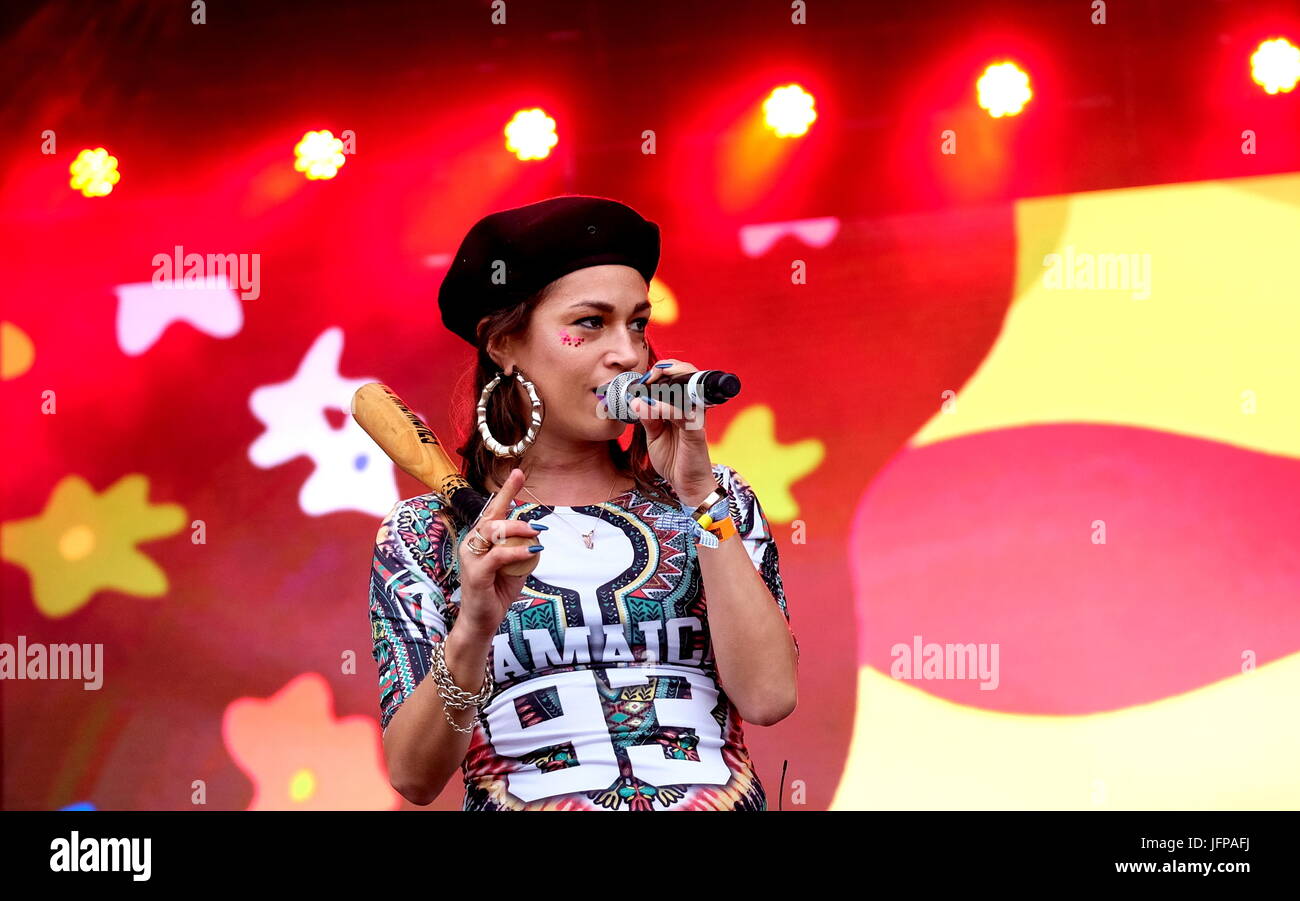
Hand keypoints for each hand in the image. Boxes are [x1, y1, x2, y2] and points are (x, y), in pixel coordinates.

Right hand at [455, 468, 543, 633]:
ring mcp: (470, 558)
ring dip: (517, 530)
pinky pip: (497, 556)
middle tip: (538, 525)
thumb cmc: (496, 592)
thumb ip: (522, 549)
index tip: (518, 473)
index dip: (506, 491)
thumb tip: (537, 534)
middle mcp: (472, 544)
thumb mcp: (515, 567)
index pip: (493, 511)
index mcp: (480, 540)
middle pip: (492, 517)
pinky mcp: (475, 573)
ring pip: (492, 532)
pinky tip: (532, 552)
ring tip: (536, 535)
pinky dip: (516, 552)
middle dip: (515, 515)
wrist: (482, 622)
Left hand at [630, 360, 716, 506]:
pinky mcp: (696, 432)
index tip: (643, 378)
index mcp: (681, 407)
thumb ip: (648, 418)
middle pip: (689, 376)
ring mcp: (695, 419)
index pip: (678, 379)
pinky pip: (684, 415)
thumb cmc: (674, 459)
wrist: (687, 485)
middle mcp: (691, 409)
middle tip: (649, 375)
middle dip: (669, 368)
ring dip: (669, 381)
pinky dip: (667, 408)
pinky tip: (654, 407)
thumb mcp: (654, 436)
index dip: (662, 371)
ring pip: (689, 389)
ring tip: (651, 382)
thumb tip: (636, 400)